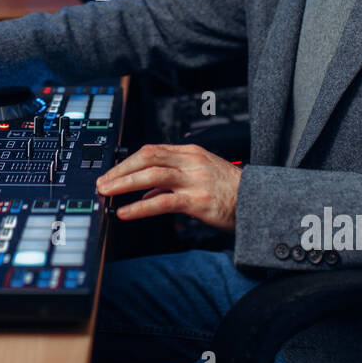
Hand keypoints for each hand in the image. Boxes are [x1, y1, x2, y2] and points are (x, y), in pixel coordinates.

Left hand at [96, 144, 240, 229]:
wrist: (259, 201)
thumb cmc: (230, 191)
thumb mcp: (200, 176)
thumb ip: (172, 180)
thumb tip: (145, 190)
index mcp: (190, 153)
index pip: (151, 150)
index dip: (127, 161)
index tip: (110, 172)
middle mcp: (191, 162)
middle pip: (147, 158)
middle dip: (120, 170)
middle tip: (102, 182)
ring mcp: (194, 180)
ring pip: (152, 175)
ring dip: (124, 183)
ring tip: (107, 193)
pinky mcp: (197, 201)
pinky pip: (162, 201)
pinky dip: (140, 206)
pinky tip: (126, 212)